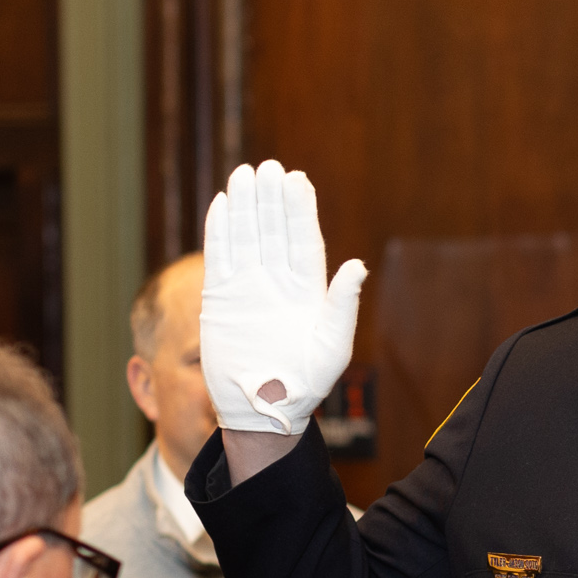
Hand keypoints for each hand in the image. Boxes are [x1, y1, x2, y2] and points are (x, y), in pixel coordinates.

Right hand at [201, 161, 365, 436]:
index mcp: (308, 290)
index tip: (297, 179)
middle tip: (268, 167)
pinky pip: (219, 257)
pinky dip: (219, 231)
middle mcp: (278, 282)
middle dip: (271, 199)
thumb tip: (358, 266)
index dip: (300, 209)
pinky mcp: (221, 298)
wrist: (264, 409)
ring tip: (244, 175)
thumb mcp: (333, 346)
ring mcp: (248, 288)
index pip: (304, 240)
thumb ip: (343, 305)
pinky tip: (222, 204)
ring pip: (246, 237)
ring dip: (245, 207)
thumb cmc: (307, 383)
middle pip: (274, 231)